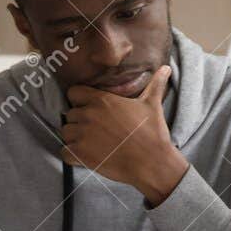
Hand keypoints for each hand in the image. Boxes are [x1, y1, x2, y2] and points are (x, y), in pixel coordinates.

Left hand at [62, 66, 187, 204]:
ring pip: (65, 133)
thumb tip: (166, 68)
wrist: (152, 162)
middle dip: (79, 122)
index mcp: (101, 100)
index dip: (80, 100)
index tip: (89, 109)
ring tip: (91, 144)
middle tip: (95, 131)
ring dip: (74, 138)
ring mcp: (82, 135)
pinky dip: (72, 156)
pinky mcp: (81, 154)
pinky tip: (86, 156)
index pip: (73, 93)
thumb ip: (154, 84)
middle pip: (69, 114)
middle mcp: (88, 115)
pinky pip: (64, 152)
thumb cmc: (152, 132)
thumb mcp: (152, 104)